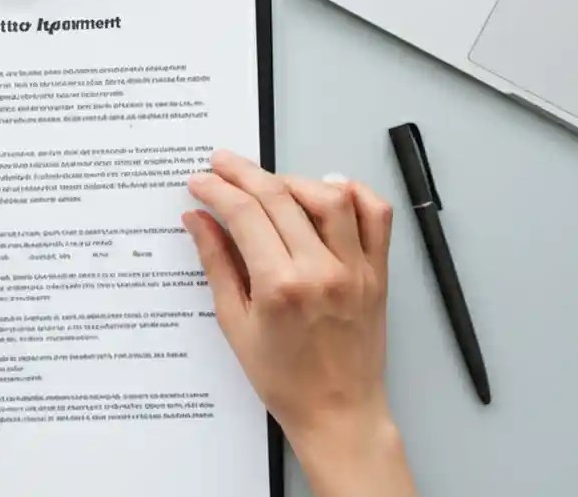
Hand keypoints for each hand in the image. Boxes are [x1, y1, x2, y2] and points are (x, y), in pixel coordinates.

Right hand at [184, 150, 414, 496]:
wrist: (338, 412)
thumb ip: (217, 264)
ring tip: (271, 184)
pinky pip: (376, 216)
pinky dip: (355, 193)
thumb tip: (198, 219)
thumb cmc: (284, 380)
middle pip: (280, 197)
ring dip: (295, 180)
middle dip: (244, 173)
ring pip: (330, 196)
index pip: (245, 214)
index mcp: (281, 287)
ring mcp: (355, 269)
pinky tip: (330, 190)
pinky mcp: (378, 272)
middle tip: (222, 164)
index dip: (217, 189)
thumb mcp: (236, 325)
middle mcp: (322, 271)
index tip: (201, 181)